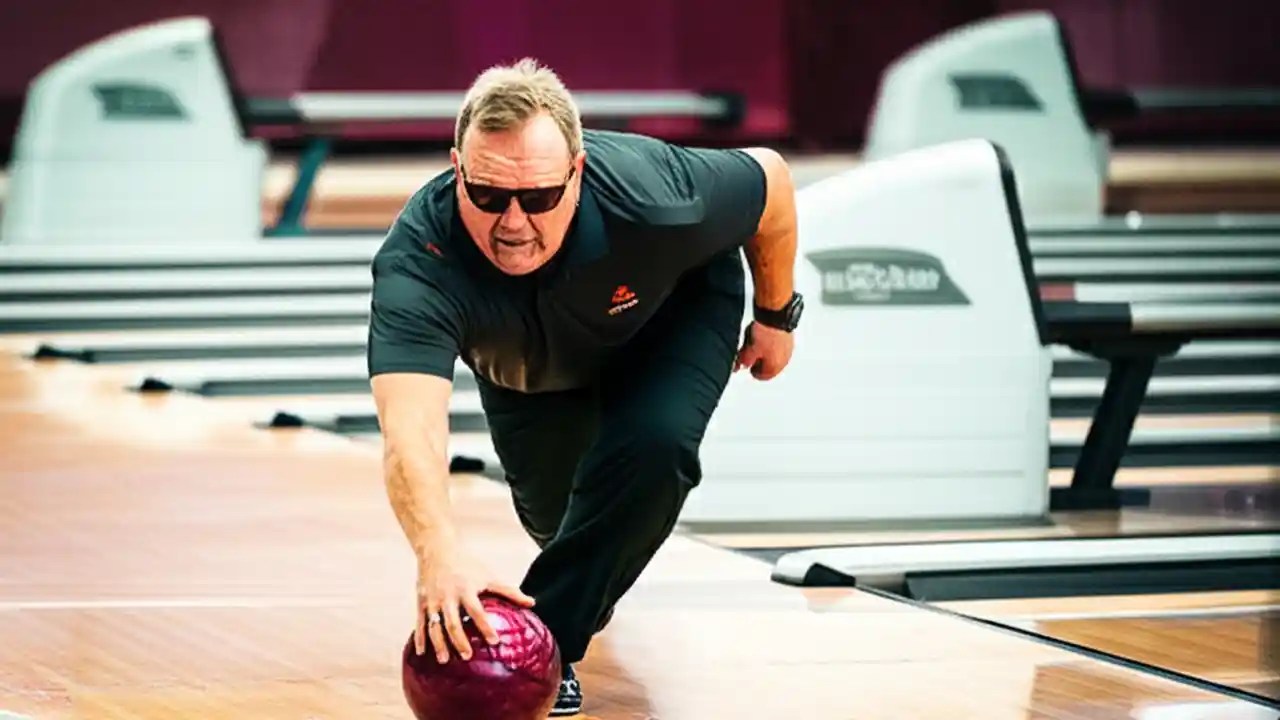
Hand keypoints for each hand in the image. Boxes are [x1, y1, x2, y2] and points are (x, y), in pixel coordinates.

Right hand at [414, 543, 535, 661]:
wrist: (437, 549)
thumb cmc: (467, 564)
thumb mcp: (488, 575)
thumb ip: (509, 591)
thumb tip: (532, 603)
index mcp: (466, 590)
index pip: (477, 612)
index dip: (485, 626)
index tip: (494, 641)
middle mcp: (448, 596)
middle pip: (453, 622)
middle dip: (459, 640)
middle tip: (467, 656)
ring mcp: (432, 600)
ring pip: (434, 626)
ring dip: (439, 644)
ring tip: (444, 660)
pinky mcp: (421, 602)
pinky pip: (420, 623)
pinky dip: (420, 638)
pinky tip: (421, 653)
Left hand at [734, 322, 794, 379]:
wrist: (777, 315)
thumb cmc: (767, 334)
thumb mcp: (750, 351)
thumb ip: (745, 360)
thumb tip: (741, 364)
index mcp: (775, 367)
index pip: (763, 376)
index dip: (752, 370)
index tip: (746, 364)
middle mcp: (785, 360)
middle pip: (768, 364)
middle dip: (757, 359)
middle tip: (748, 352)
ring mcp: (788, 348)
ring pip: (773, 353)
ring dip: (763, 349)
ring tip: (753, 340)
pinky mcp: (788, 336)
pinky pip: (777, 343)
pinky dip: (769, 341)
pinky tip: (761, 333)